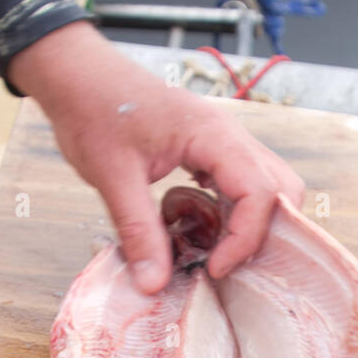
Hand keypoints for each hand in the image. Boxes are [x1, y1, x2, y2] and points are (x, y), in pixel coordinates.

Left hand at [8, 23, 305, 290]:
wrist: (76, 72)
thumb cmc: (92, 110)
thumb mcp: (112, 176)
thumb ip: (138, 231)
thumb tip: (153, 285)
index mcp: (213, 134)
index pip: (260, 192)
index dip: (245, 239)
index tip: (214, 269)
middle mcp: (229, 135)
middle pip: (281, 190)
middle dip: (263, 234)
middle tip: (223, 263)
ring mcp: (224, 141)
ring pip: (268, 187)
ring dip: (250, 224)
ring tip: (213, 250)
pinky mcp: (211, 150)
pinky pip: (242, 185)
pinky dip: (233, 213)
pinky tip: (202, 230)